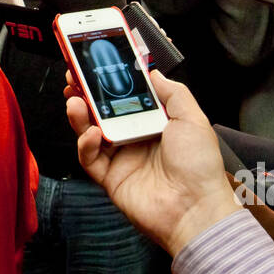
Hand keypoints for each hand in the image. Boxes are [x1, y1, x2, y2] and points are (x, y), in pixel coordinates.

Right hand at [65, 69, 240, 255]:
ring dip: (80, 114)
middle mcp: (135, 138)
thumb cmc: (199, 165)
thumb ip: (171, 92)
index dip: (110, 80)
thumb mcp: (191, 117)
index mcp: (155, 122)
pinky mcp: (110, 178)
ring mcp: (121, 158)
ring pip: (90, 131)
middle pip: (103, 111)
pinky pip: (90, 158)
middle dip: (87, 93)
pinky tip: (92, 134)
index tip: (97, 64)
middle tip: (74, 78)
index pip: (126, 96)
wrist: (195, 208)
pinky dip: (85, 144)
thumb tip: (152, 72)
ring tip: (74, 100)